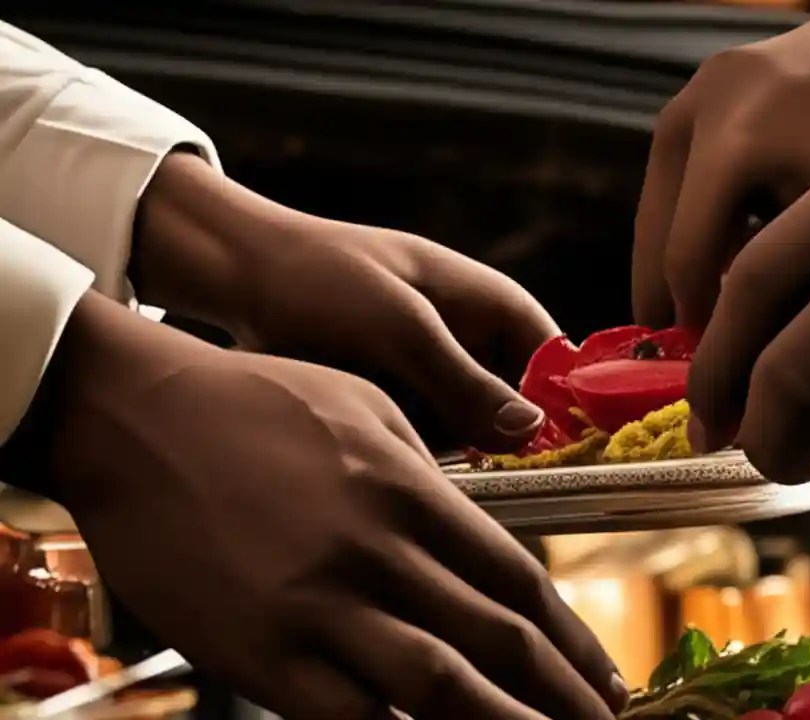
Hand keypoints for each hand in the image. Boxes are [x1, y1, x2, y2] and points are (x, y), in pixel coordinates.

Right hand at [5, 292, 625, 719]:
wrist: (136, 417)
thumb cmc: (252, 401)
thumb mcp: (369, 409)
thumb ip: (437, 474)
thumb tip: (487, 527)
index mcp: (411, 493)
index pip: (517, 582)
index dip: (573, 639)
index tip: (606, 675)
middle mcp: (378, 553)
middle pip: (496, 642)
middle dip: (562, 694)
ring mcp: (319, 608)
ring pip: (439, 687)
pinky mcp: (261, 653)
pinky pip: (348, 716)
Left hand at [131, 156, 556, 452]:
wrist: (238, 275)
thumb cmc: (324, 278)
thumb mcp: (399, 328)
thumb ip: (463, 381)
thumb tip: (530, 431)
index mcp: (493, 303)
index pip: (556, 363)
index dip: (562, 409)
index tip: (552, 460)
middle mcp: (475, 340)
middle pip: (515, 407)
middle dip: (489, 437)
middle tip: (444, 452)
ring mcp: (437, 370)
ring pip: (470, 431)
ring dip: (441, 444)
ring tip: (388, 426)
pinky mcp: (401, 395)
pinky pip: (427, 436)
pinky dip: (408, 444)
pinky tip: (370, 433)